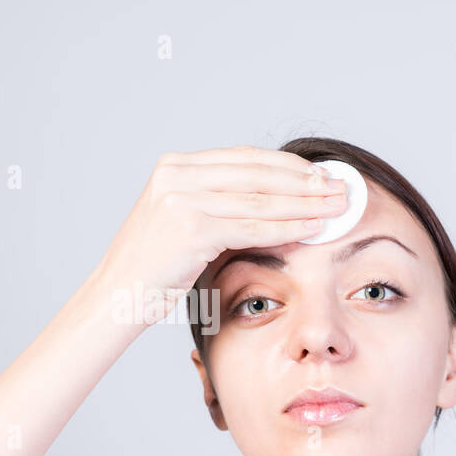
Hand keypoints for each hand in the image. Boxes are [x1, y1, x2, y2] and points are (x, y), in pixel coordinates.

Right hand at [91, 145, 347, 325]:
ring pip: (260, 198)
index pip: (244, 158)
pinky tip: (313, 227)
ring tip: (336, 207)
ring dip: (304, 202)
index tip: (321, 173)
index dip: (287, 165)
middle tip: (341, 188)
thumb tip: (276, 200)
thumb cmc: (152, 268)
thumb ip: (218, 203)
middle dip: (304, 181)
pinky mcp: (191, 227)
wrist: (115, 297)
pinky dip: (287, 226)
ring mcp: (182, 198)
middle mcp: (177, 174)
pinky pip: (252, 225)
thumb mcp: (181, 221)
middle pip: (257, 173)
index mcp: (175, 165)